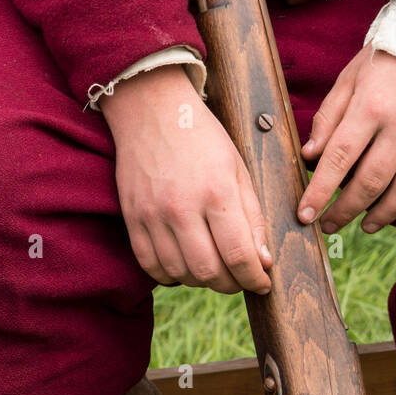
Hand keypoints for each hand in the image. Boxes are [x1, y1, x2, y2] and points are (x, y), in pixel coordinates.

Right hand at [100, 64, 272, 295]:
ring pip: (180, 273)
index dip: (255, 278)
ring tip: (214, 269)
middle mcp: (182, 207)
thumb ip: (252, 216)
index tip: (263, 283)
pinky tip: (185, 265)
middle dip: (231, 284)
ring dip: (202, 280)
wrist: (152, 110)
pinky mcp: (132, 217)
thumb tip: (263, 260)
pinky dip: (171, 274)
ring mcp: (152, 214)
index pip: (239, 255)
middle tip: (240, 277)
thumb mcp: (238, 168)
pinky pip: (150, 264)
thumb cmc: (202, 136)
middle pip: (209, 272)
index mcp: (216, 192)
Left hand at [297, 44, 395, 233]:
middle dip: (345, 210)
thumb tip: (311, 156)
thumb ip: (329, 116)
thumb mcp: (350, 76)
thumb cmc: (389, 55)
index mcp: (369, 106)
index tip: (305, 215)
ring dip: (383, 214)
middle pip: (370, 182)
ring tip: (364, 225)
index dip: (319, 192)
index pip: (338, 159)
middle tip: (330, 225)